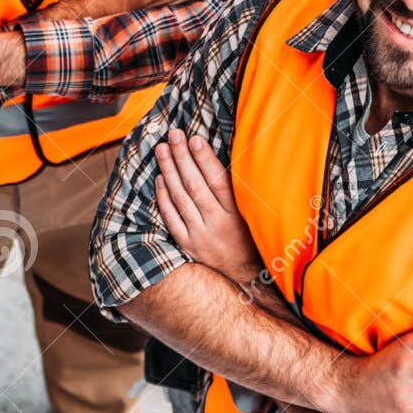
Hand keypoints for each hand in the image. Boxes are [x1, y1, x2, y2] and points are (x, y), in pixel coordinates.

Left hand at [153, 130, 263, 288]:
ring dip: (169, 171)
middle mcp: (217, 224)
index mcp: (237, 214)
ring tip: (161, 149)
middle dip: (182, 157)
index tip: (194, 138)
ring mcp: (200, 236)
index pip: (217, 181)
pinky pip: (171, 218)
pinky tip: (159, 178)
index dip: (204, 158)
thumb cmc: (250, 239)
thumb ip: (238, 192)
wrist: (245, 277)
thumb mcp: (252, 215)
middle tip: (173, 135)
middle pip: (195, 185)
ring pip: (181, 198)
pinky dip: (164, 197)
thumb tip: (218, 161)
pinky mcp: (188, 245)